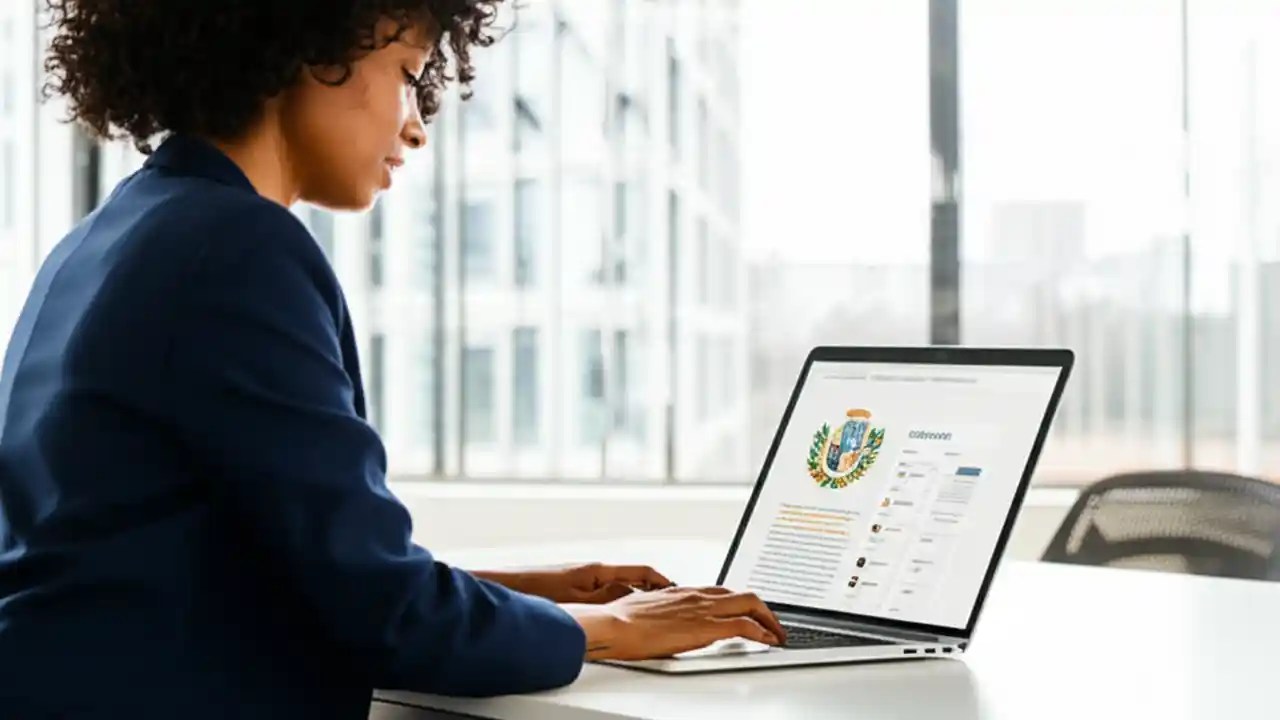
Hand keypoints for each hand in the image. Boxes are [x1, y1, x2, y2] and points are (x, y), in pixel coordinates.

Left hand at [471, 562, 673, 603]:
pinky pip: (604, 597)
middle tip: (668, 606)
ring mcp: (584, 581)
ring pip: (618, 591)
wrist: (507, 586)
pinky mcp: (574, 590)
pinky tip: (614, 619)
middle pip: (633, 581)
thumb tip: (634, 594)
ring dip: (633, 600)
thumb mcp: (579, 598)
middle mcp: (594, 573)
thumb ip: (608, 597)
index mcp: (600, 571)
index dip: (663, 581)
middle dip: (651, 593)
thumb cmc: (537, 590)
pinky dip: (615, 606)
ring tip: (647, 615)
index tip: (678, 589)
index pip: (642, 571)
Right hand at [563, 586, 787, 660]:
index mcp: (683, 591)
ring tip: (776, 634)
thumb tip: (665, 623)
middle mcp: (697, 595)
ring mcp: (702, 609)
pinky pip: (743, 625)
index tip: (749, 613)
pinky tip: (768, 641)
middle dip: (762, 608)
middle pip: (742, 593)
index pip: (722, 591)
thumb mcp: (647, 610)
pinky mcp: (704, 626)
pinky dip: (762, 632)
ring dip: (768, 619)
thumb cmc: (621, 621)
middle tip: (771, 623)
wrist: (613, 625)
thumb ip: (663, 614)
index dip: (740, 602)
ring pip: (750, 603)